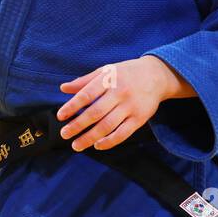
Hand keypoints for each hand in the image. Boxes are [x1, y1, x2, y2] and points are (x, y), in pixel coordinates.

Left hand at [56, 56, 194, 151]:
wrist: (157, 75)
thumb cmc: (125, 73)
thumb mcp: (105, 71)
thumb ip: (84, 81)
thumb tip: (63, 88)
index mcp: (108, 79)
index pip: (87, 94)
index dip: (72, 106)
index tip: (60, 116)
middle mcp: (119, 93)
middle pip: (95, 113)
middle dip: (78, 125)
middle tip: (64, 134)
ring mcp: (131, 107)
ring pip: (108, 126)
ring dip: (90, 138)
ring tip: (76, 145)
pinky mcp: (140, 118)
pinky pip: (123, 133)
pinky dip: (109, 142)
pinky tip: (97, 146)